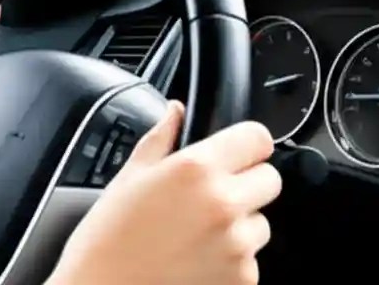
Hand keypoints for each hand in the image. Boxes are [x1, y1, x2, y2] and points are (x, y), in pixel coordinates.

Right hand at [49, 102, 281, 284]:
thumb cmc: (109, 238)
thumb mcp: (131, 176)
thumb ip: (162, 137)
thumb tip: (176, 111)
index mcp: (196, 168)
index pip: (258, 139)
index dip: (247, 145)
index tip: (236, 153)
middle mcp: (223, 204)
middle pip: (270, 180)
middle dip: (248, 184)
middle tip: (212, 197)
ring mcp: (236, 245)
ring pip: (261, 223)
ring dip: (241, 226)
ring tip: (197, 235)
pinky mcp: (242, 279)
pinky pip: (252, 260)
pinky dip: (233, 261)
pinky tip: (198, 260)